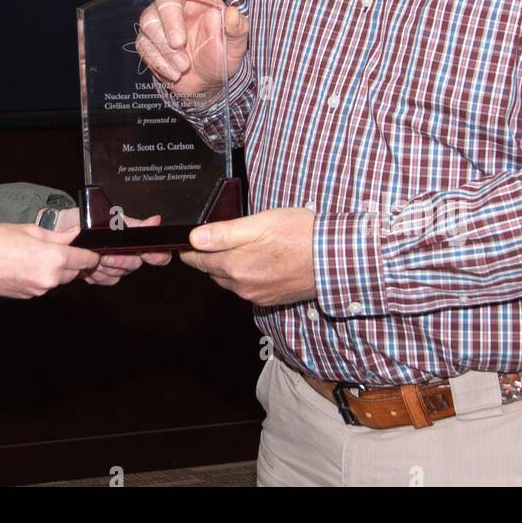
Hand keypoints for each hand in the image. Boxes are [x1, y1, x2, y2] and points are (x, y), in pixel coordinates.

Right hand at [0, 223, 98, 298]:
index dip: (91, 255)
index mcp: (53, 258)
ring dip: (56, 269)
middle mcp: (49, 278)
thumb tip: (73, 234)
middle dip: (73, 261)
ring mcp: (38, 290)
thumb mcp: (29, 230)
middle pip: (74, 272)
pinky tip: (26, 264)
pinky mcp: (27, 296)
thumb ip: (57, 235)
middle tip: (62, 248)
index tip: (91, 251)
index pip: (85, 260)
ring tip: (38, 254)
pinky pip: (42, 286)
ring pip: (58, 280)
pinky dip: (41, 276)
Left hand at [53, 207, 173, 284]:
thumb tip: (156, 220)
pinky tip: (88, 267)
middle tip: (105, 254)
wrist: (60, 228)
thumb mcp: (110, 217)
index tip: (146, 253)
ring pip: (119, 275)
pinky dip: (96, 275)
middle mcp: (127, 254)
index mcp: (133, 240)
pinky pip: (105, 280)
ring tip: (94, 258)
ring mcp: (114, 265)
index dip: (157, 255)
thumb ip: (134, 224)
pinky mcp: (99, 275)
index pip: (157, 253)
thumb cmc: (85, 220)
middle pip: (134, 265)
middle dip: (120, 260)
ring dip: (105, 268)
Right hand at [134, 0, 248, 96]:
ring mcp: (161, 21)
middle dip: (169, 21)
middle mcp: (179, 3)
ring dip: (164, 47)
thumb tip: (232, 13)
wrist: (208, 83)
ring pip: (148, 21)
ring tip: (184, 66)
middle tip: (180, 43)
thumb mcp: (236, 45)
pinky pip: (143, 44)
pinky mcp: (149, 40)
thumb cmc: (222, 56)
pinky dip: (158, 60)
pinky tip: (174, 72)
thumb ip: (238, 29)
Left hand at [180, 208, 315, 306]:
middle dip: (210, 257)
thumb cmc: (299, 234)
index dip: (190, 249)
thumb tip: (193, 238)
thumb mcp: (259, 223)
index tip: (187, 241)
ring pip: (230, 280)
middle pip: (212, 271)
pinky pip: (248, 288)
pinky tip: (259, 260)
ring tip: (241, 246)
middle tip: (217, 237)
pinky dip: (246, 276)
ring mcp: (257, 296)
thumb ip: (223, 233)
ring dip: (228, 266)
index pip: (197, 260)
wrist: (334, 258)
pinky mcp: (271, 299)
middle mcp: (243, 286)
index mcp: (235, 266)